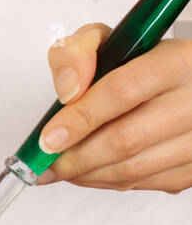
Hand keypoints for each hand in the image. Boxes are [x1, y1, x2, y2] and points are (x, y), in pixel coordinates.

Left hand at [34, 24, 191, 193]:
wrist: (184, 81)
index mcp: (177, 61)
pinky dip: (109, 182)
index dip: (80, 119)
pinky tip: (90, 172)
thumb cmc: (142, 62)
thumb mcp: (107, 41)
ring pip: (135, 169)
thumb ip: (77, 54)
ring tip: (61, 169)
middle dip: (77, 156)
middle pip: (127, 139)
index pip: (123, 91)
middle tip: (46, 163)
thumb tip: (68, 91)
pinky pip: (146, 183)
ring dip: (88, 174)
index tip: (48, 138)